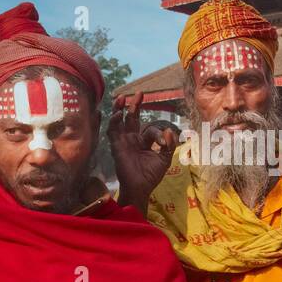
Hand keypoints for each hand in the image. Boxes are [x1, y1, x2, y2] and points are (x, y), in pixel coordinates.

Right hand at [108, 92, 180, 211]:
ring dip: (119, 109)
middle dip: (134, 105)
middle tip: (140, 93)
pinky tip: (118, 114)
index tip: (164, 141)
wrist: (141, 188)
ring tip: (122, 97)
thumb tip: (168, 130)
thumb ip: (169, 144)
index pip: (150, 130)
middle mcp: (132, 139)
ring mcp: (123, 142)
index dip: (158, 133)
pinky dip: (114, 122)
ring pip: (119, 122)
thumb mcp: (164, 159)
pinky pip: (113, 132)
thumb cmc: (151, 175)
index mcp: (143, 141)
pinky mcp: (116, 146)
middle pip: (132, 118)